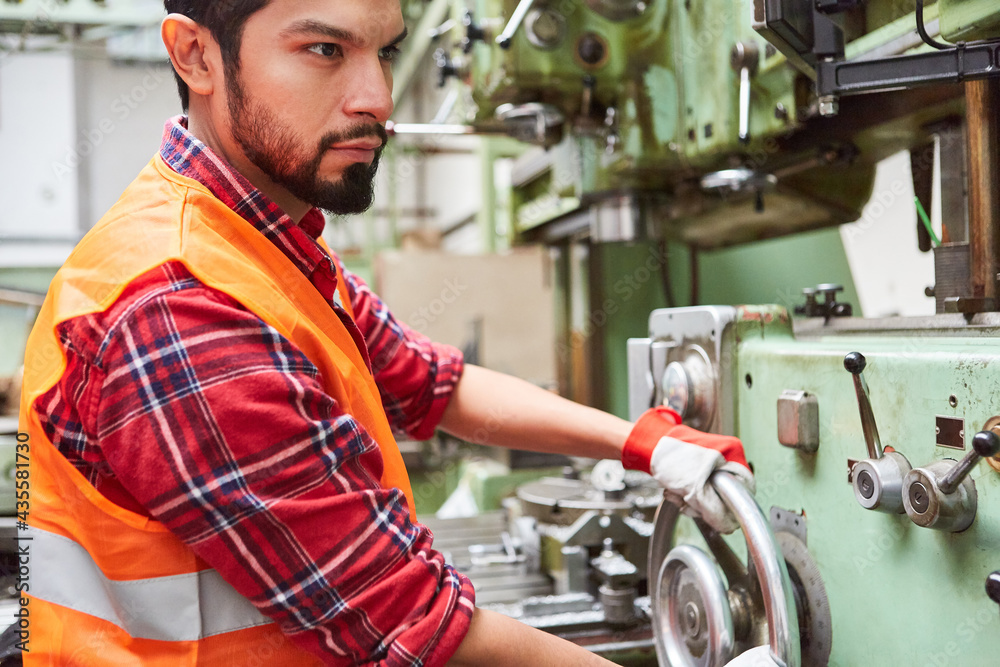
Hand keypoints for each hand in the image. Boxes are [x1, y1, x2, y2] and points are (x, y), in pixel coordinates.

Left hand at [622, 407, 754, 533]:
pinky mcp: (698, 469)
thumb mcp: (695, 487)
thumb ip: (714, 509)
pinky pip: (698, 491)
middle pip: (726, 494)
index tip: (720, 516)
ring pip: (710, 495)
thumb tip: (728, 526)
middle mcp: (725, 456)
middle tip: (689, 502)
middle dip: (705, 504)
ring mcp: (711, 462)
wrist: (645, 447)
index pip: (746, 488)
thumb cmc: (668, 456)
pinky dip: (685, 495)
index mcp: (732, 452)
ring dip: (691, 501)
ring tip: (676, 493)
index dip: (733, 506)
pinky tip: (673, 491)